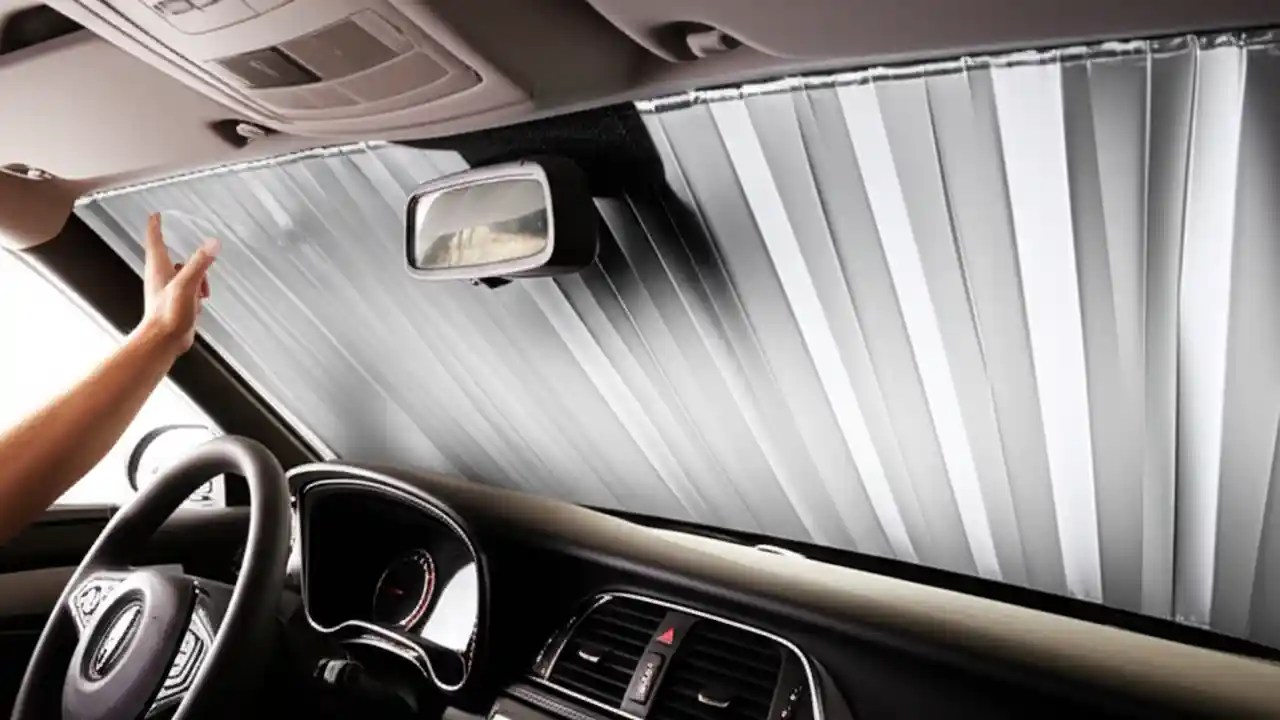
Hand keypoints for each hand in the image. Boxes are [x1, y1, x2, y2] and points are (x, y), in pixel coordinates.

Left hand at [137, 212, 219, 354]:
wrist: (164, 341)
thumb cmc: (169, 314)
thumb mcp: (187, 284)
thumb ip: (200, 263)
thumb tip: (213, 243)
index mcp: (158, 268)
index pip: (155, 240)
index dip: (155, 226)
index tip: (156, 215)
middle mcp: (161, 277)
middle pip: (175, 258)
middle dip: (192, 261)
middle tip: (204, 261)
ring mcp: (168, 290)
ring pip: (186, 275)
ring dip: (199, 280)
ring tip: (202, 293)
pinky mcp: (176, 302)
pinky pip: (190, 290)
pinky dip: (198, 293)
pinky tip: (201, 303)